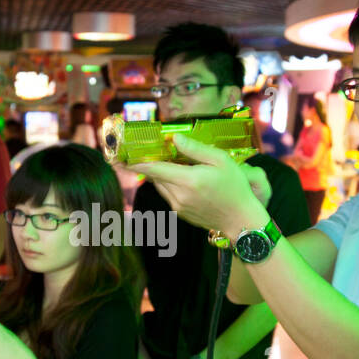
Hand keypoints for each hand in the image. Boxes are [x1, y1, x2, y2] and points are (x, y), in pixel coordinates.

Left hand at [130, 134, 270, 233]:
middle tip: (153, 150)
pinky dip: (170, 184)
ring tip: (176, 163)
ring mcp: (178, 206)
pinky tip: (185, 179)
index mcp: (188, 180)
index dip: (134, 162)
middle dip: (151, 163)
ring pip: (160, 185)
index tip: (118, 157)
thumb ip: (195, 149)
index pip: (153, 169)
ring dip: (162, 174)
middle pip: (155, 176)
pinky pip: (168, 194)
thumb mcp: (221, 160)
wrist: (241, 220)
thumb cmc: (235, 188)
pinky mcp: (180, 213)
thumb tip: (174, 138)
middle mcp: (178, 195)